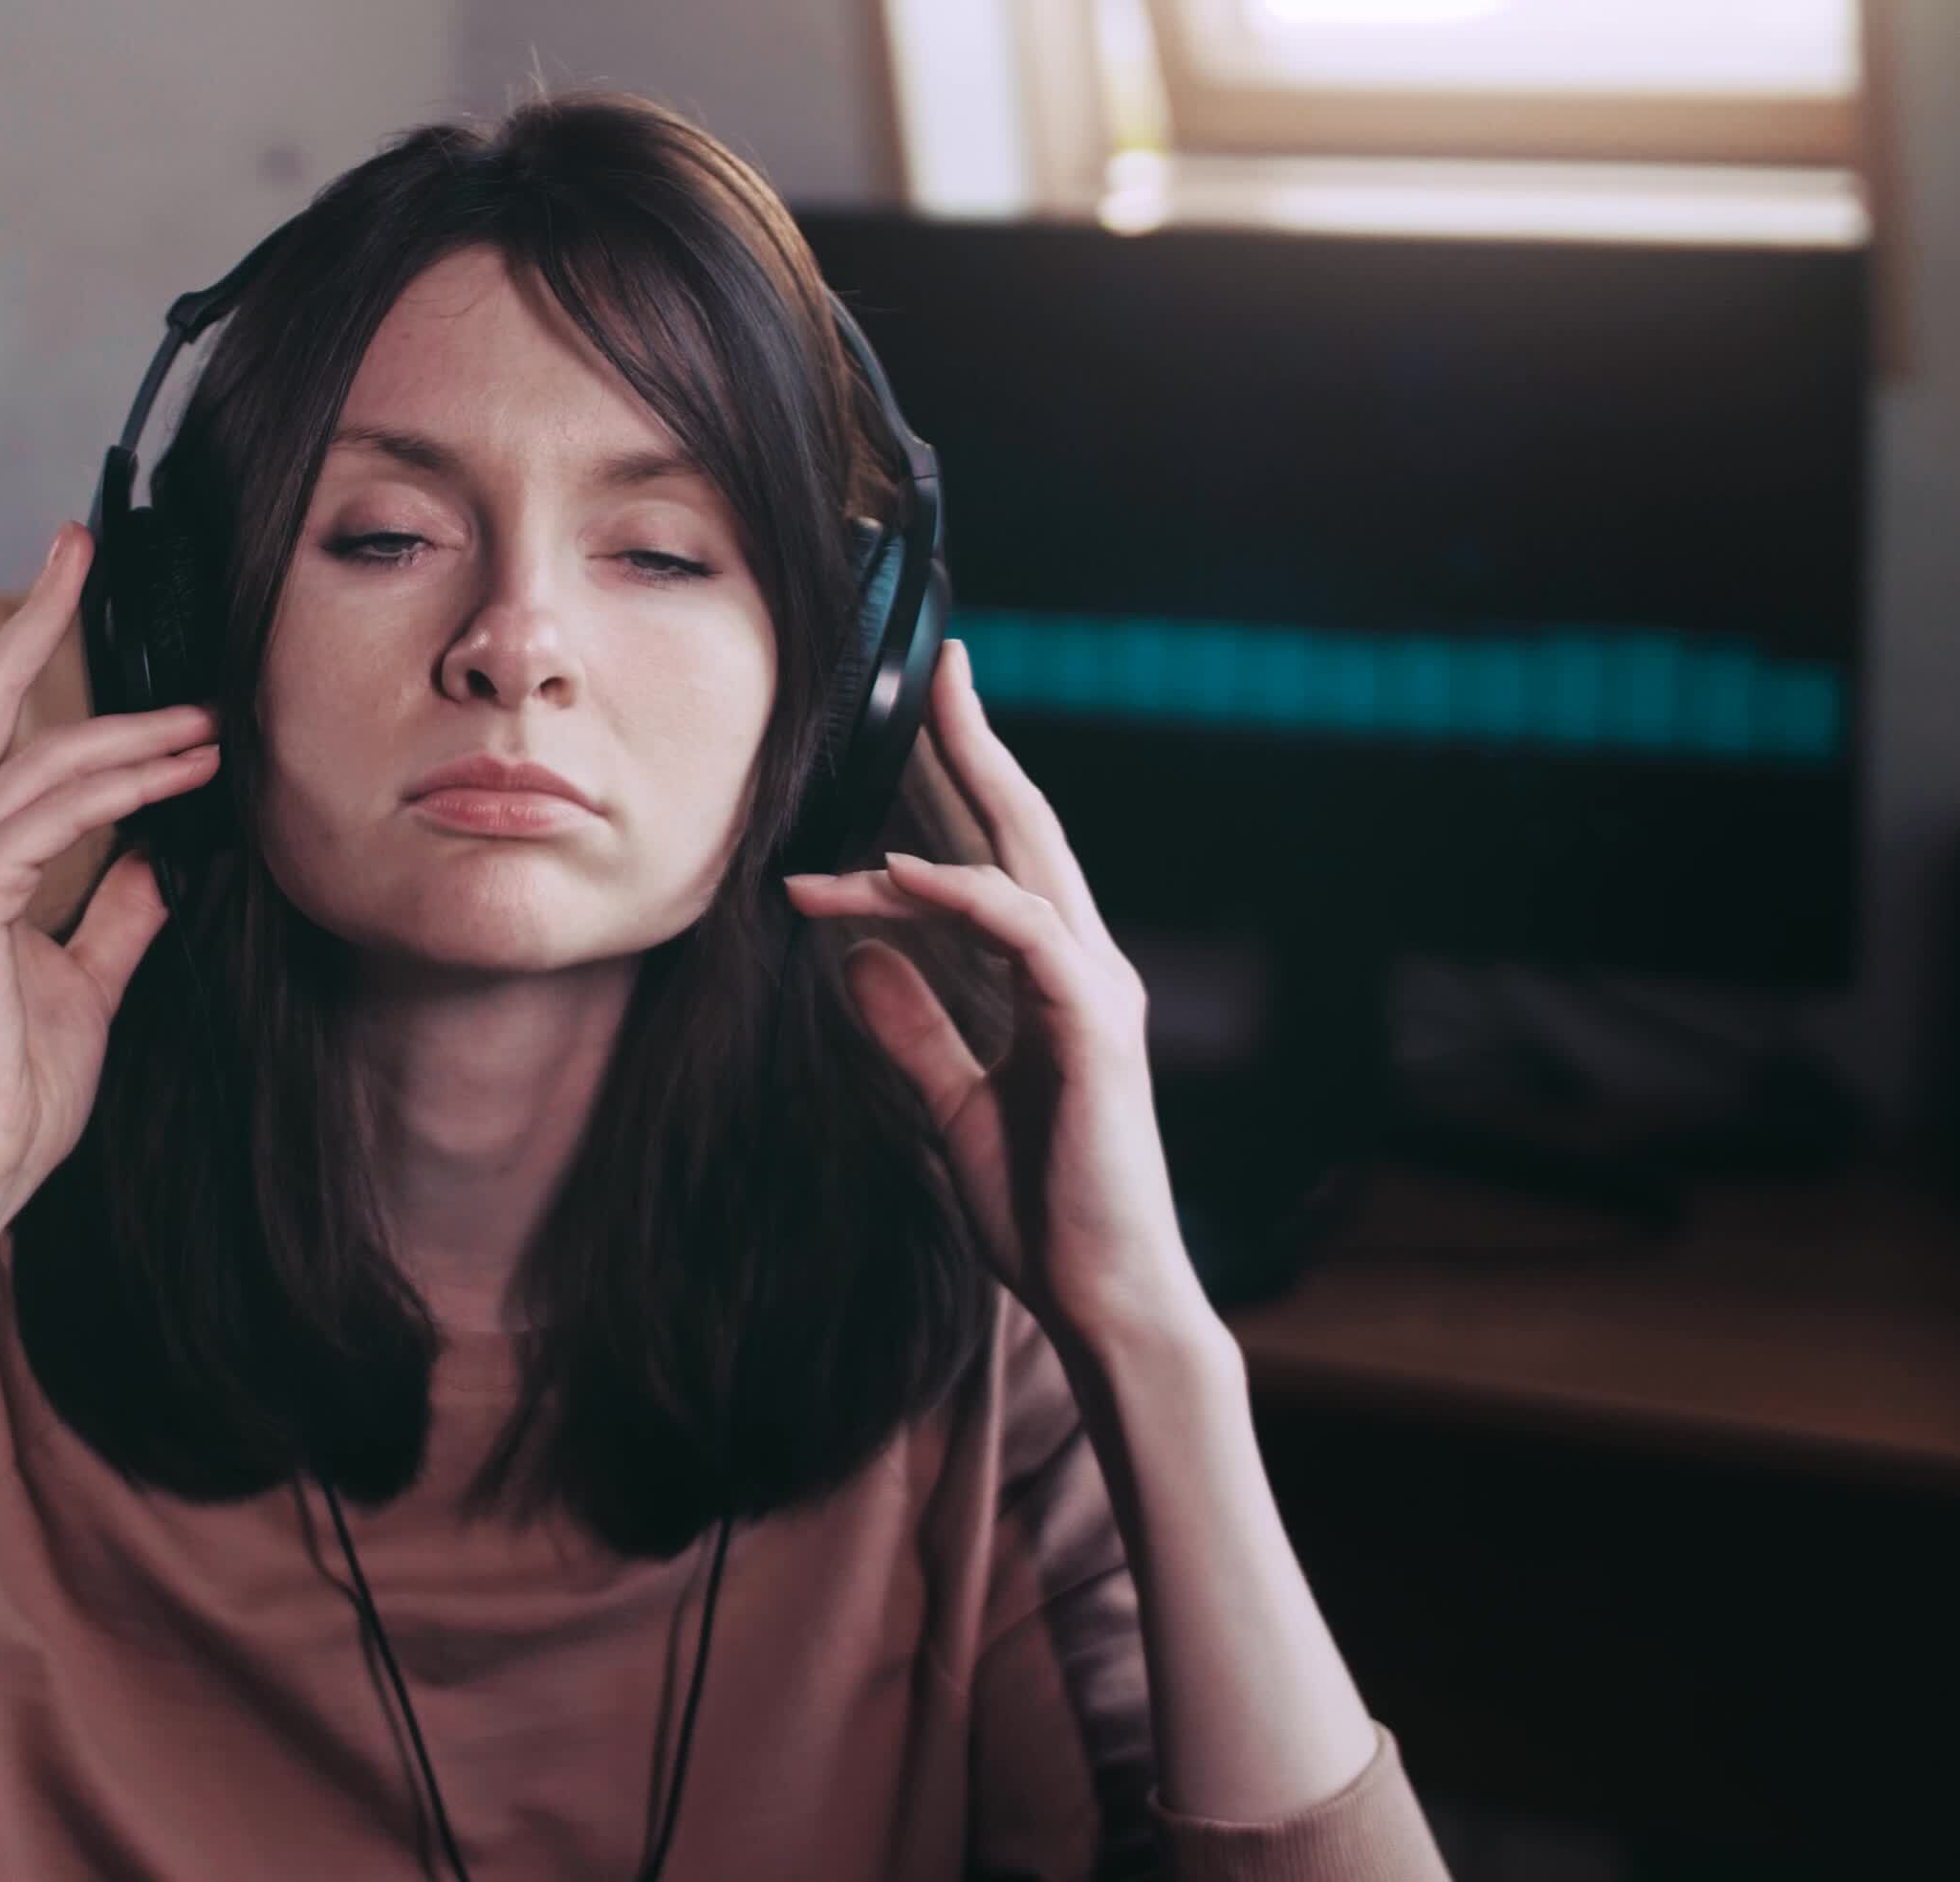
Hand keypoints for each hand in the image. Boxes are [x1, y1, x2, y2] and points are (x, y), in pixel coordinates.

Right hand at [0, 523, 220, 1270]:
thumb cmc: (11, 1090)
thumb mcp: (89, 983)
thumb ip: (120, 912)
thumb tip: (164, 855)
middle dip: (29, 614)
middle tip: (76, 538)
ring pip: (30, 750)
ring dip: (130, 722)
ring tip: (212, 715)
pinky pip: (50, 813)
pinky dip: (123, 782)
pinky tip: (185, 772)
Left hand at [781, 641, 1204, 1345]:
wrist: (1101, 1293)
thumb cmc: (1041, 1208)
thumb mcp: (950, 1104)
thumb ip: (910, 1029)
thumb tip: (859, 956)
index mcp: (1054, 981)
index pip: (998, 863)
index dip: (948, 804)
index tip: (872, 781)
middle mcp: (1084, 968)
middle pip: (1028, 830)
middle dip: (979, 746)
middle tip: (939, 667)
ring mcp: (1097, 992)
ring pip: (1022, 867)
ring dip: (934, 824)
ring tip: (865, 782)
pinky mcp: (1093, 1027)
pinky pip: (1023, 932)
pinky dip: (960, 894)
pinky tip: (897, 875)